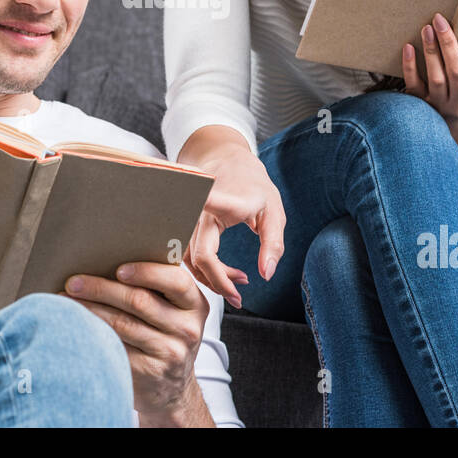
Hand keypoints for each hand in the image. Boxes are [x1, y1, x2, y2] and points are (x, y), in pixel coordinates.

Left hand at [64, 262, 211, 425]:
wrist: (172, 390)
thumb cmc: (165, 337)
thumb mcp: (175, 313)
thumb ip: (157, 289)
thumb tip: (108, 259)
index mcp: (195, 305)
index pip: (176, 282)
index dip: (147, 272)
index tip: (118, 268)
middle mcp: (186, 329)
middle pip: (139, 301)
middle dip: (102, 288)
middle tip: (74, 282)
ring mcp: (169, 353)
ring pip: (121, 324)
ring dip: (90, 309)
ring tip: (65, 300)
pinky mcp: (147, 372)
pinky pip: (114, 347)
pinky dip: (92, 332)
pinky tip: (76, 325)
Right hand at [185, 141, 283, 308]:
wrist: (227, 162)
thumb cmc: (254, 187)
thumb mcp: (273, 212)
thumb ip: (273, 244)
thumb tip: (266, 275)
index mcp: (226, 201)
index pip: (209, 207)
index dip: (201, 204)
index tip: (197, 201)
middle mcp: (200, 211)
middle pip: (201, 257)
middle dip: (220, 282)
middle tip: (240, 296)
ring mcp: (189, 219)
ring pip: (191, 261)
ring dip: (212, 278)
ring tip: (239, 281)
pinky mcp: (184, 226)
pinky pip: (187, 256)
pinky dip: (204, 270)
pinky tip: (225, 274)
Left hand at [403, 10, 457, 125]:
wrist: (448, 126)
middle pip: (457, 70)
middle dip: (449, 43)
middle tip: (440, 20)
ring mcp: (440, 105)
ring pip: (436, 77)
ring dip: (431, 51)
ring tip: (426, 29)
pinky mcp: (421, 106)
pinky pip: (414, 84)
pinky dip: (410, 66)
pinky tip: (408, 47)